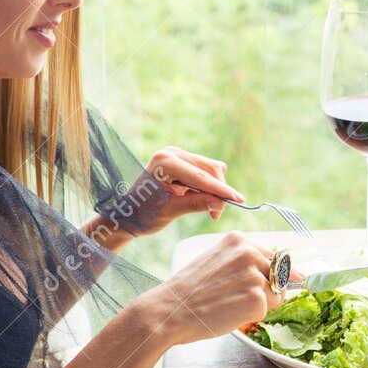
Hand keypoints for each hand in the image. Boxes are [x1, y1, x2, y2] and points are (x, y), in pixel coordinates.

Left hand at [117, 146, 246, 237]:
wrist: (127, 214)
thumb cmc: (142, 214)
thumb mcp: (170, 212)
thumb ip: (196, 204)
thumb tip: (221, 203)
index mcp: (164, 162)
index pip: (200, 176)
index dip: (221, 189)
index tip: (240, 200)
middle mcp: (171, 153)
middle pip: (210, 168)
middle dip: (218, 190)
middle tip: (216, 214)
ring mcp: (177, 154)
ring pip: (211, 169)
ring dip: (215, 189)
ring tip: (209, 209)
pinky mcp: (182, 160)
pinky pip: (205, 171)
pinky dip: (208, 186)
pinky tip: (201, 199)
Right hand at [137, 231, 272, 346]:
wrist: (168, 311)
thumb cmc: (189, 290)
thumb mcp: (216, 261)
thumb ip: (245, 261)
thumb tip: (292, 273)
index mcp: (239, 241)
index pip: (272, 257)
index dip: (265, 275)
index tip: (252, 284)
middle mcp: (250, 253)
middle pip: (277, 276)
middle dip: (262, 290)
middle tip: (231, 296)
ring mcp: (255, 276)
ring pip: (275, 296)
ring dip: (257, 304)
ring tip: (228, 304)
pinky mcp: (257, 299)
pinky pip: (264, 312)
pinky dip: (249, 317)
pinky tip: (228, 313)